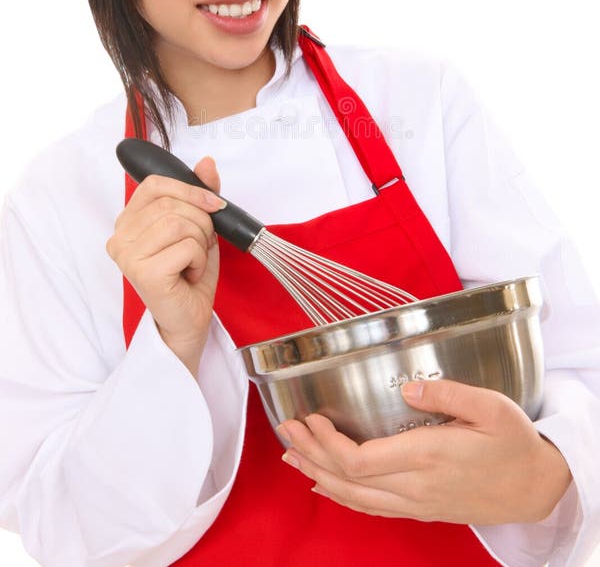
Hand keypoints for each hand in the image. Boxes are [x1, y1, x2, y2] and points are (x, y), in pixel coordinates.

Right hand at [107, 156, 224, 369]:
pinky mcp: (142, 272)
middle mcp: (120, 236)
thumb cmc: (189, 275)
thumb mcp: (198, 226)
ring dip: (200, 242)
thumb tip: (206, 162)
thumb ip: (200, 194)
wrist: (189, 319)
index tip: (213, 204)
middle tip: (201, 245)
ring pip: (180, 223)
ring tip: (193, 261)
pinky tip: (189, 275)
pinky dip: (199, 260)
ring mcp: (127, 255)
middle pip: (171, 204)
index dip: (190, 189)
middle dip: (201, 221)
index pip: (155, 184)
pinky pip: (186, 246)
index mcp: (128, 221)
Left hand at [277, 379, 571, 524]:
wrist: (536, 488)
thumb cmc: (515, 444)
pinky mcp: (421, 508)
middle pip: (347, 479)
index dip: (326, 443)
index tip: (311, 418)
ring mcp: (417, 502)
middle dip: (310, 454)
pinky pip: (372, 507)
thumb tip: (409, 387)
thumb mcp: (491, 407)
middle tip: (285, 430)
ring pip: (355, 498)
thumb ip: (448, 393)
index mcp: (427, 456)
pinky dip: (342, 496)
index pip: (359, 460)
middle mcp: (416, 486)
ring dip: (318, 475)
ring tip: (292, 457)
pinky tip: (326, 485)